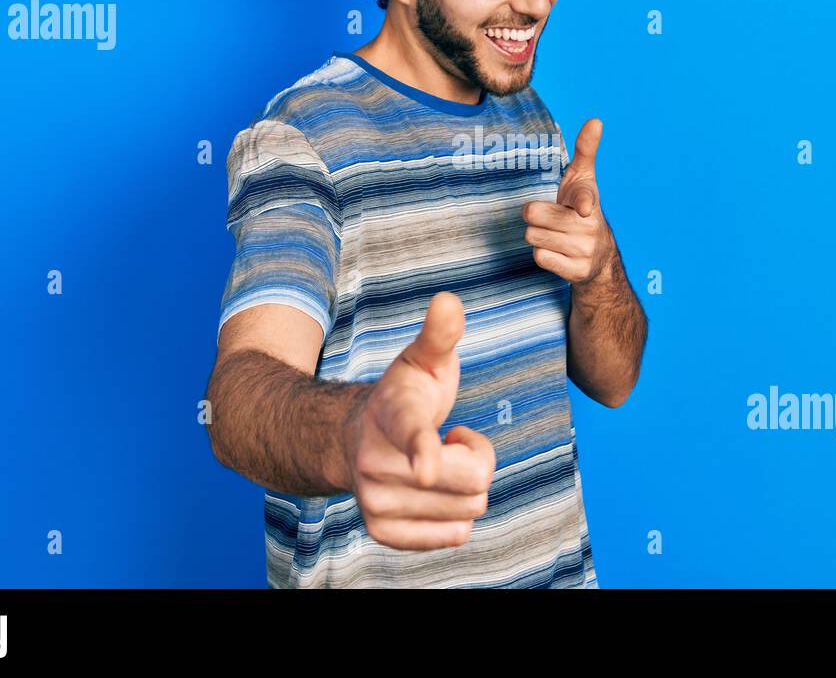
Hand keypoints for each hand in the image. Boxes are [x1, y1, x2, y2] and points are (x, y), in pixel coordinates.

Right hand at [343, 291, 495, 549]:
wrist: (356, 436)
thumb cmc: (405, 394)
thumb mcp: (423, 360)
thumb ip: (440, 333)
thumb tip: (449, 299)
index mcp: (393, 415)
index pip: (412, 433)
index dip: (424, 450)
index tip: (426, 465)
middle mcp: (376, 462)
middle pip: (475, 479)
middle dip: (478, 457)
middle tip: (453, 438)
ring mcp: (376, 502)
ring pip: (470, 510)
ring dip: (467, 486)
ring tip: (441, 461)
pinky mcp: (383, 532)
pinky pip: (455, 536)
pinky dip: (456, 515)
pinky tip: (435, 491)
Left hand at [522, 118, 614, 284]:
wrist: (599, 256)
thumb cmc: (581, 209)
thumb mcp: (583, 179)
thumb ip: (586, 150)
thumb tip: (596, 120)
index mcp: (589, 200)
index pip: (584, 200)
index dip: (580, 204)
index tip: (581, 210)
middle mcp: (590, 226)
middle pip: (533, 216)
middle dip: (537, 217)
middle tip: (552, 219)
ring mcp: (585, 250)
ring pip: (533, 237)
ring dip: (538, 236)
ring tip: (556, 235)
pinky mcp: (577, 272)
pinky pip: (540, 258)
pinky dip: (543, 255)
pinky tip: (558, 252)